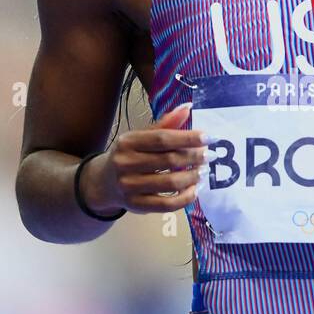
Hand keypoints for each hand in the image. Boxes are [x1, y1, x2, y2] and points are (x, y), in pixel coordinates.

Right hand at [80, 103, 211, 214]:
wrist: (103, 182)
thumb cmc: (129, 155)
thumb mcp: (140, 137)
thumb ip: (165, 124)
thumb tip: (188, 108)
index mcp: (128, 142)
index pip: (162, 139)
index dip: (188, 138)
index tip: (207, 138)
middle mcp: (125, 164)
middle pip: (169, 160)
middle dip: (194, 157)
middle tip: (209, 155)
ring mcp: (129, 187)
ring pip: (170, 183)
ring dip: (193, 177)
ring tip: (204, 171)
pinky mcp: (136, 206)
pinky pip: (167, 204)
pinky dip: (185, 198)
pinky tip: (195, 190)